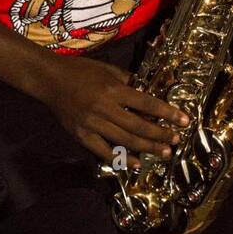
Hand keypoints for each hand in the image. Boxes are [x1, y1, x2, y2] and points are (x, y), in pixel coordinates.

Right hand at [42, 54, 190, 166]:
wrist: (49, 80)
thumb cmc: (80, 70)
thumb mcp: (107, 70)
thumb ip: (128, 81)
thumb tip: (149, 90)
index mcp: (113, 89)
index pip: (146, 103)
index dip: (167, 113)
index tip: (184, 120)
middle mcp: (104, 107)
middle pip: (138, 125)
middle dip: (160, 134)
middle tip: (175, 140)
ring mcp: (92, 124)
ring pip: (124, 140)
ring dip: (147, 148)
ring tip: (164, 153)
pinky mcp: (81, 135)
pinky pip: (104, 151)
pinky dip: (122, 159)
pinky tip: (137, 163)